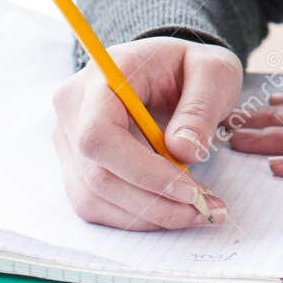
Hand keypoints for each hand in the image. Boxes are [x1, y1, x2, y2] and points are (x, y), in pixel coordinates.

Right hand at [52, 36, 243, 229]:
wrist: (168, 69)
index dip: (141, 171)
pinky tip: (174, 209)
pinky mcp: (76, 166)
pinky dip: (138, 215)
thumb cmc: (190, 67)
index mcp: (104, 75)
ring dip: (149, 215)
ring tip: (198, 210)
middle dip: (154, 201)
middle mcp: (74, 108)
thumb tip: (183, 151)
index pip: (99, 134)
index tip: (189, 190)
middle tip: (205, 209)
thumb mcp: (213, 71)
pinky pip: (98, 205)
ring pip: (96, 198)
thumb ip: (201, 106)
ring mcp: (69, 139)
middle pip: (98, 175)